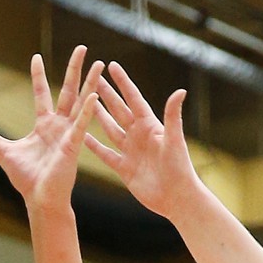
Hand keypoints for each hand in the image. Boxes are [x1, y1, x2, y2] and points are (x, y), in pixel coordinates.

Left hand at [0, 47, 102, 211]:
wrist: (39, 198)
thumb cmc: (26, 179)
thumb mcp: (3, 151)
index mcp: (44, 125)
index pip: (42, 93)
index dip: (38, 75)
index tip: (36, 57)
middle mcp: (59, 125)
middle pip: (68, 91)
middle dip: (75, 69)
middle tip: (82, 48)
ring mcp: (69, 133)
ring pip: (81, 102)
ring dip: (90, 83)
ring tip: (100, 64)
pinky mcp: (74, 144)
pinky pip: (82, 124)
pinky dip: (88, 111)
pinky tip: (95, 96)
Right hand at [86, 61, 199, 219]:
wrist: (176, 197)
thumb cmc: (180, 168)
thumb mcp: (174, 140)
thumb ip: (173, 115)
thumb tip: (180, 90)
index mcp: (150, 126)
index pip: (133, 99)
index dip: (123, 82)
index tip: (111, 65)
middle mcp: (139, 136)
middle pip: (118, 110)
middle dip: (107, 93)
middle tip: (94, 77)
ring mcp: (130, 151)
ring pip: (110, 129)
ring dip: (98, 116)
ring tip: (86, 102)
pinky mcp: (124, 168)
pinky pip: (105, 154)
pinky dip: (94, 146)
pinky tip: (82, 137)